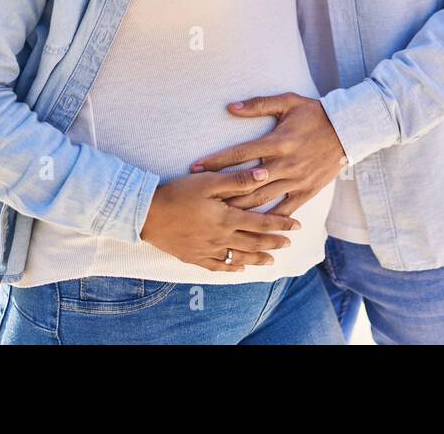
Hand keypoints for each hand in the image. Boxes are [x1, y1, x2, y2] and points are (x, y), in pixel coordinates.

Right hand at [139, 168, 301, 271]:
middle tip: (289, 243)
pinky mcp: (194, 257)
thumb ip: (238, 179)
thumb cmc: (178, 193)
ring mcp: (208, 250)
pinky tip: (240, 269)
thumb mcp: (208, 181)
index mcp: (227, 218)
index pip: (262, 223)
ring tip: (271, 261)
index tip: (297, 225)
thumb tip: (265, 174)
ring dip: (258, 259)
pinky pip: (218, 266)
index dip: (281, 224)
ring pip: (240, 258)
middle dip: (274, 243)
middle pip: (255, 243)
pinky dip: (232, 269)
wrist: (146, 214)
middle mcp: (221, 238)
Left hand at [189, 92, 348, 216]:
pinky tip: (253, 228)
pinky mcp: (307, 190)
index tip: (195, 168)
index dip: (216, 161)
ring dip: (240, 209)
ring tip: (218, 216)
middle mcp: (285, 164)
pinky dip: (270, 220)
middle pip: (247, 183)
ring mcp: (296, 179)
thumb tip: (230, 107)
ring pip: (263, 200)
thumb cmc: (315, 113)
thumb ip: (258, 104)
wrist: (348, 130)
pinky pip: (286, 209)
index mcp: (278, 142)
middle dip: (221, 191)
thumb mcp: (288, 102)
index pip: (240, 154)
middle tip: (199, 199)